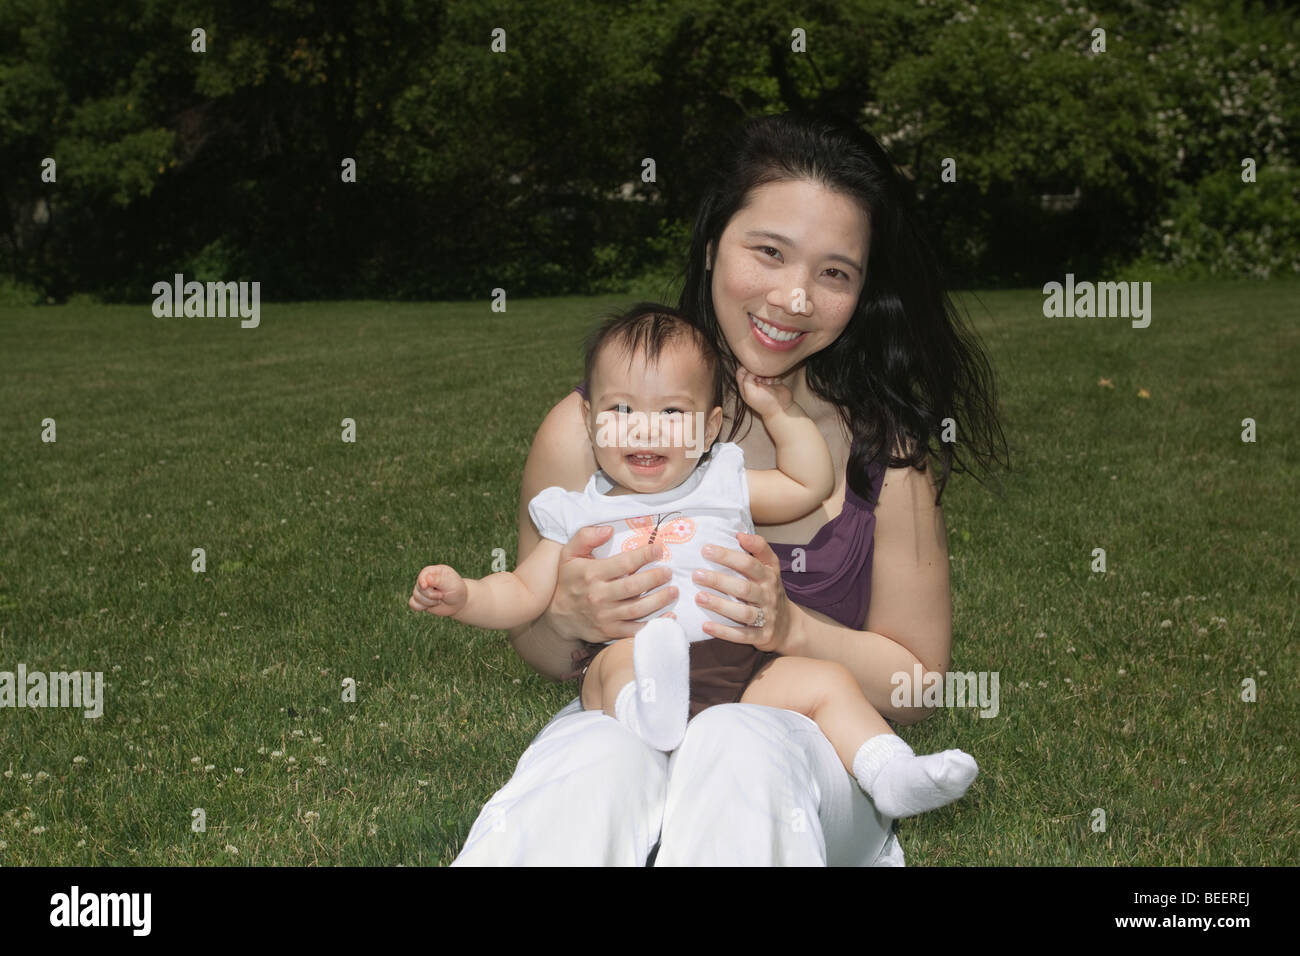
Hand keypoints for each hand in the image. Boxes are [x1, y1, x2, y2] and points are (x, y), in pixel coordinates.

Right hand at [409, 564, 467, 616]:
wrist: (459, 603)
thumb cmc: (457, 590)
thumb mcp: (451, 584)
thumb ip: (439, 580)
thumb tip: (427, 578)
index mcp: (434, 571)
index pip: (423, 574)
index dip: (422, 581)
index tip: (425, 586)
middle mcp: (426, 579)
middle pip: (419, 587)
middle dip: (431, 595)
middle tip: (442, 595)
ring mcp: (422, 589)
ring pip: (416, 596)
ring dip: (429, 602)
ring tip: (439, 600)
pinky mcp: (420, 600)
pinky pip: (412, 603)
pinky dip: (420, 607)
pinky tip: (429, 606)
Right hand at [548, 525, 677, 640]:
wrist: (557, 616)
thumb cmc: (567, 581)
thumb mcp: (568, 554)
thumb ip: (585, 537)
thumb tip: (608, 530)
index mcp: (592, 574)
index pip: (624, 563)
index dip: (644, 555)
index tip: (659, 549)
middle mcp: (599, 595)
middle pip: (634, 587)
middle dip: (656, 578)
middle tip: (668, 572)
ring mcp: (605, 615)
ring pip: (638, 609)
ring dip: (659, 600)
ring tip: (673, 591)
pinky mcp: (610, 631)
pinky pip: (635, 630)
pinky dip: (654, 625)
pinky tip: (669, 618)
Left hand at [692, 532, 793, 653]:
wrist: (788, 626)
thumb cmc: (769, 591)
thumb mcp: (770, 568)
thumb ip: (758, 549)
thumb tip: (739, 534)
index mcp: (769, 576)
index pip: (749, 563)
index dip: (728, 556)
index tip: (706, 549)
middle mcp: (768, 596)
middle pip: (744, 588)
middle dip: (719, 580)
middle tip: (696, 574)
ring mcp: (766, 617)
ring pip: (742, 612)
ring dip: (719, 605)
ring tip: (698, 597)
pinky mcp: (761, 636)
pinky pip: (742, 635)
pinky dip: (724, 632)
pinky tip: (705, 626)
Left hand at [735, 367, 793, 417]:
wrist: (781, 408)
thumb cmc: (764, 401)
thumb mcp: (750, 391)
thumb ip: (747, 379)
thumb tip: (753, 371)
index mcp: (744, 388)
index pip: (740, 373)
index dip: (745, 369)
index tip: (753, 371)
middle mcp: (752, 385)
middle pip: (750, 371)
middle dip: (755, 370)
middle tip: (761, 375)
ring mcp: (762, 384)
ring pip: (760, 371)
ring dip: (764, 373)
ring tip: (767, 380)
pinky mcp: (771, 382)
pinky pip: (769, 372)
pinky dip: (771, 374)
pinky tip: (772, 381)